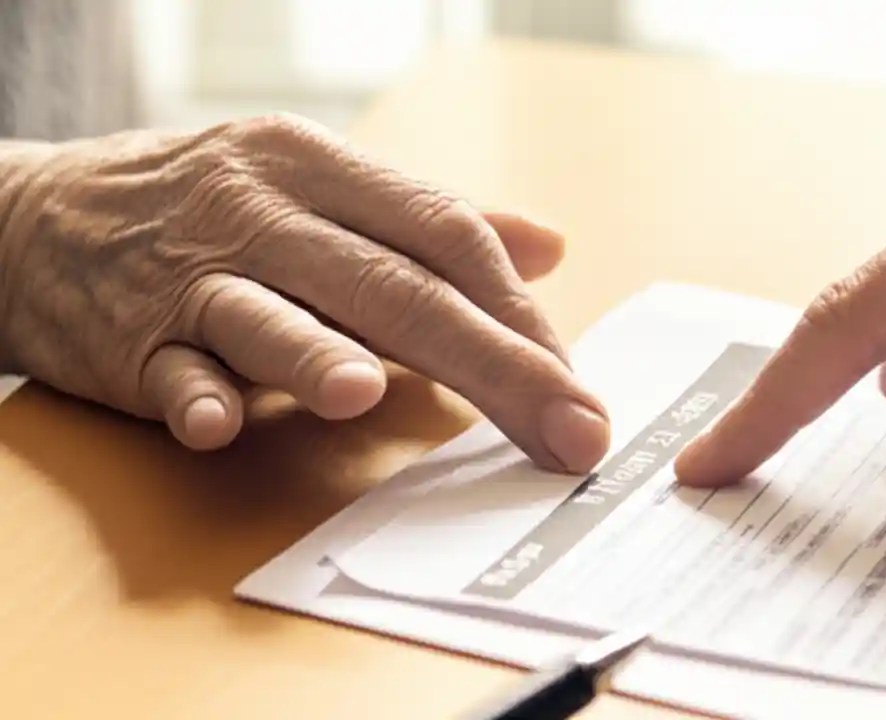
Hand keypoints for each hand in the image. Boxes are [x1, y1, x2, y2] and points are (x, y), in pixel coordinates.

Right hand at [0, 114, 609, 471]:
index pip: (446, 234)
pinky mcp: (127, 339)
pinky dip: (192, 395)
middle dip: (493, 362)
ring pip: (267, 314)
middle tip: (568, 429)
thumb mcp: (321, 191)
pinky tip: (216, 424)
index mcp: (323, 170)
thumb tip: (550, 248)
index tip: (574, 385)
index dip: (520, 312)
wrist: (37, 215)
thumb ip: (434, 224)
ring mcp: (190, 275)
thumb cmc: (211, 210)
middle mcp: (261, 210)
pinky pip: (164, 370)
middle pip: (392, 286)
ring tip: (370, 394)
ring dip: (318, 356)